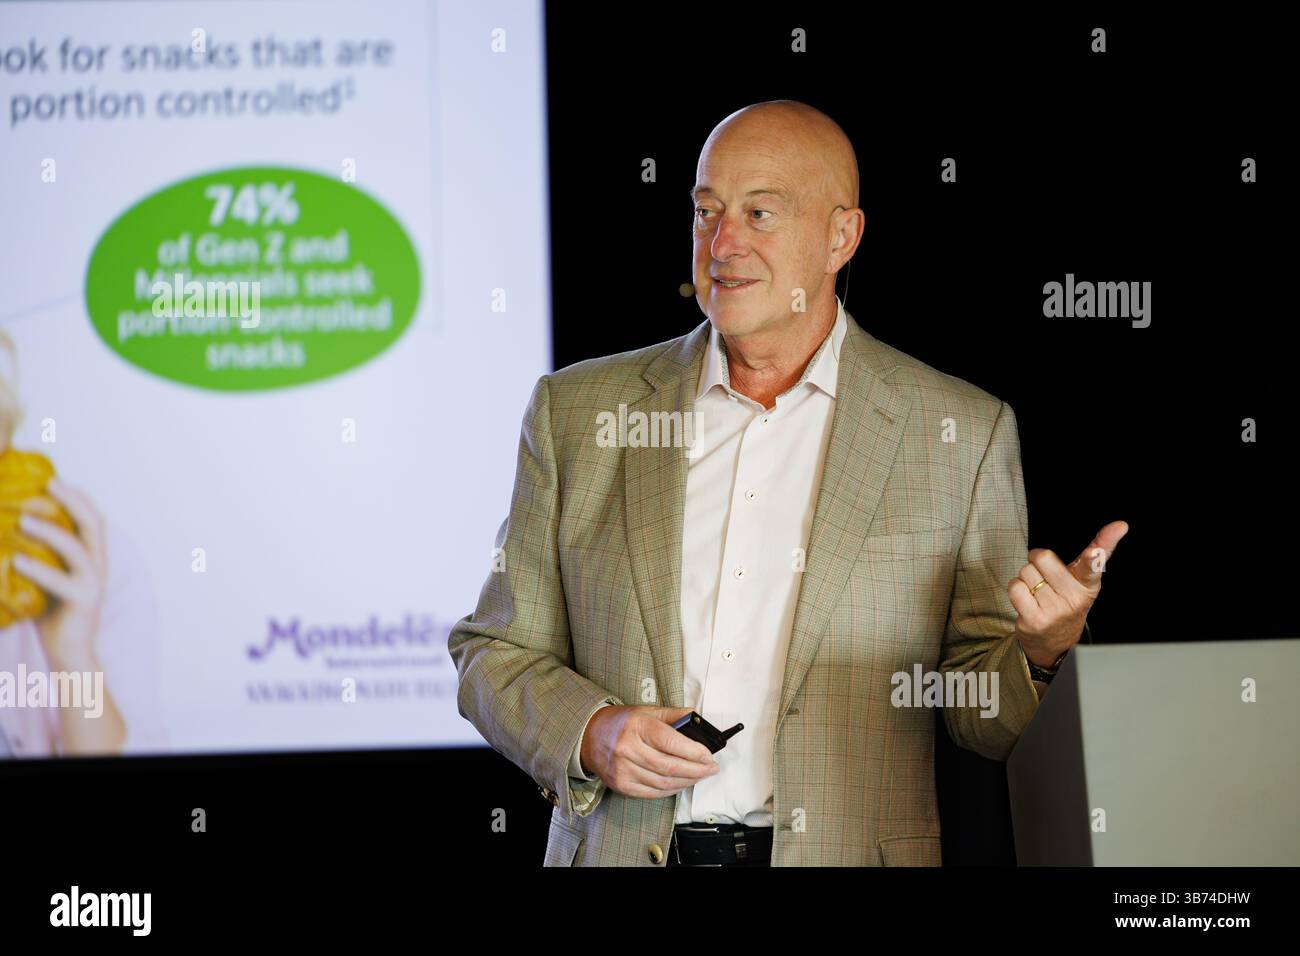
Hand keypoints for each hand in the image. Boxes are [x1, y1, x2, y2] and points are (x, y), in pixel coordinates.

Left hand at [11, 477, 107, 666]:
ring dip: (50, 531)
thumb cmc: (53, 614)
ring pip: (77, 547)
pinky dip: (39, 568)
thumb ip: (40, 555)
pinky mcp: (83, 601)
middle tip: (48, 484)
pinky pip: (60, 580)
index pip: (93, 517)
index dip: (78, 495)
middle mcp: (99, 565)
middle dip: (72, 499)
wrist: (70, 654)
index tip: (54, 479)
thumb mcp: (48, 577)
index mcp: (93, 556)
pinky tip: (17, 560)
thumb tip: (9, 529)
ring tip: (22, 520)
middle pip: (94, 522)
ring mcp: (93, 583)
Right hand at [579, 705, 719, 798]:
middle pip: (670, 767)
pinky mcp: (621, 786)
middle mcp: (628, 749)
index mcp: (637, 726)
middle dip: (697, 770)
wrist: (588, 737)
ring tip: (700, 776)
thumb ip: (673, 715)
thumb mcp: (646, 711)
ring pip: (663, 783)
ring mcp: (623, 770)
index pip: (671, 742)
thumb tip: (699, 721)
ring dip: (687, 782)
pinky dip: (671, 790)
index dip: (694, 752)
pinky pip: (652, 793)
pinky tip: (681, 783)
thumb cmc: (621, 723)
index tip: (709, 756)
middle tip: (712, 769)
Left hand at [1009, 520, 1127, 668]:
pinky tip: (1028, 600)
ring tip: (1039, 592)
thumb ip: (1098, 550)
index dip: (1093, 557)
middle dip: (1037, 561)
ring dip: (1027, 578)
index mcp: (1089, 584)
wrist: (1054, 640)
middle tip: (1046, 577)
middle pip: (1042, 557)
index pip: (1092, 567)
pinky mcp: (1034, 620)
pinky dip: (1017, 589)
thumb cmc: (1068, 598)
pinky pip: (1015, 587)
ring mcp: (1054, 611)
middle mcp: (1074, 599)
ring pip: (1026, 572)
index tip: (1094, 552)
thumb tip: (1121, 524)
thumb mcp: (1085, 577)